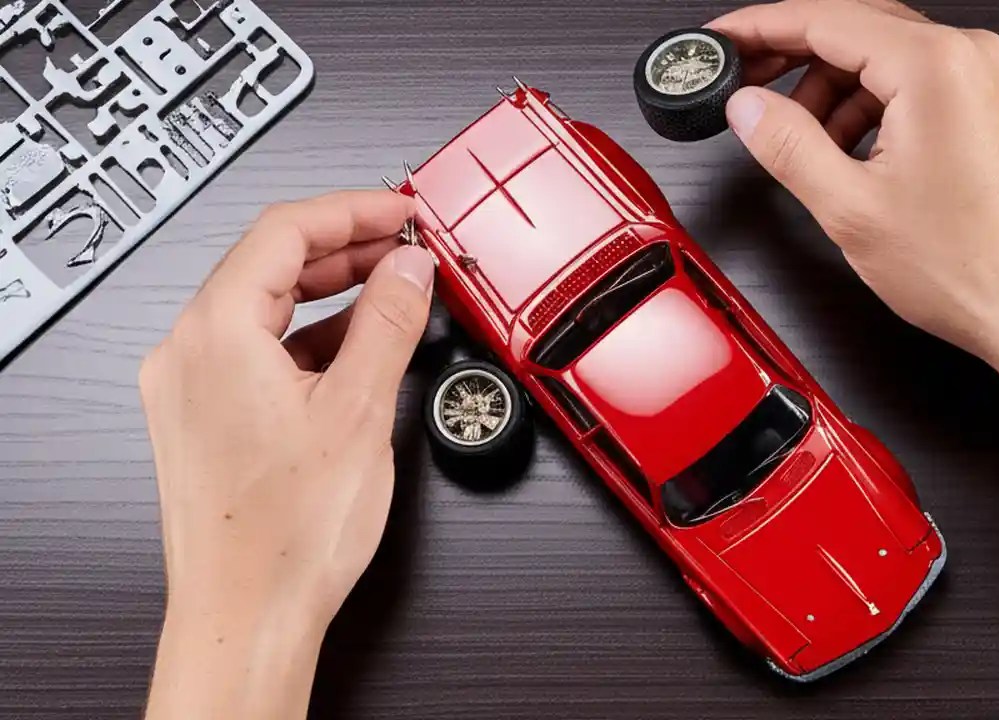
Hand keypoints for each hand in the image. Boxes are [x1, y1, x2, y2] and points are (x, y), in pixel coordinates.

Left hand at [141, 191, 433, 719]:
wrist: (246, 618)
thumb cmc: (285, 537)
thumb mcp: (361, 410)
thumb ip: (389, 321)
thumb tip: (408, 268)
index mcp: (215, 334)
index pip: (283, 231)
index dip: (352, 209)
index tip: (400, 209)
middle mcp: (187, 353)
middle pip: (269, 264)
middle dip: (345, 247)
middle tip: (405, 242)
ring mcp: (189, 387)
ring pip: (264, 307)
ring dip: (330, 292)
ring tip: (392, 289)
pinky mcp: (202, 419)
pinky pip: (257, 350)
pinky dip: (310, 337)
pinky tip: (356, 345)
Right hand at [710, 0, 998, 359]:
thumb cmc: (969, 266)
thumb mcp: (849, 207)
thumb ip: (787, 145)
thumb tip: (748, 107)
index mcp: (934, 67)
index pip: (825, 18)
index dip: (761, 27)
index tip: (723, 40)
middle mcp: (968, 58)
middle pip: (854, 29)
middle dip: (792, 60)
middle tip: (743, 86)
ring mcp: (985, 80)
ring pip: (882, 60)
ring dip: (831, 93)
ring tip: (803, 146)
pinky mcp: (989, 107)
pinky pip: (913, 86)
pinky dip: (869, 110)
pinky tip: (845, 153)